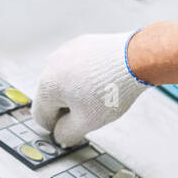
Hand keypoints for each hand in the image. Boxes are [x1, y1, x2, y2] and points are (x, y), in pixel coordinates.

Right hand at [31, 31, 150, 146]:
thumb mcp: (87, 122)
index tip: (73, 128)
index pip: (41, 117)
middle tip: (91, 112)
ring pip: (64, 81)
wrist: (136, 59)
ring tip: (100, 95)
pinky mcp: (81, 43)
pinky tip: (103, 80)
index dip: (57, 128)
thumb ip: (66, 134)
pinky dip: (85, 76)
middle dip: (67, 108)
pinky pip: (76, 66)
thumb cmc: (112, 89)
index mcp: (47, 85)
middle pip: (51, 98)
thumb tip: (60, 134)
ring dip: (76, 92)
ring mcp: (66, 51)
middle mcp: (51, 65)